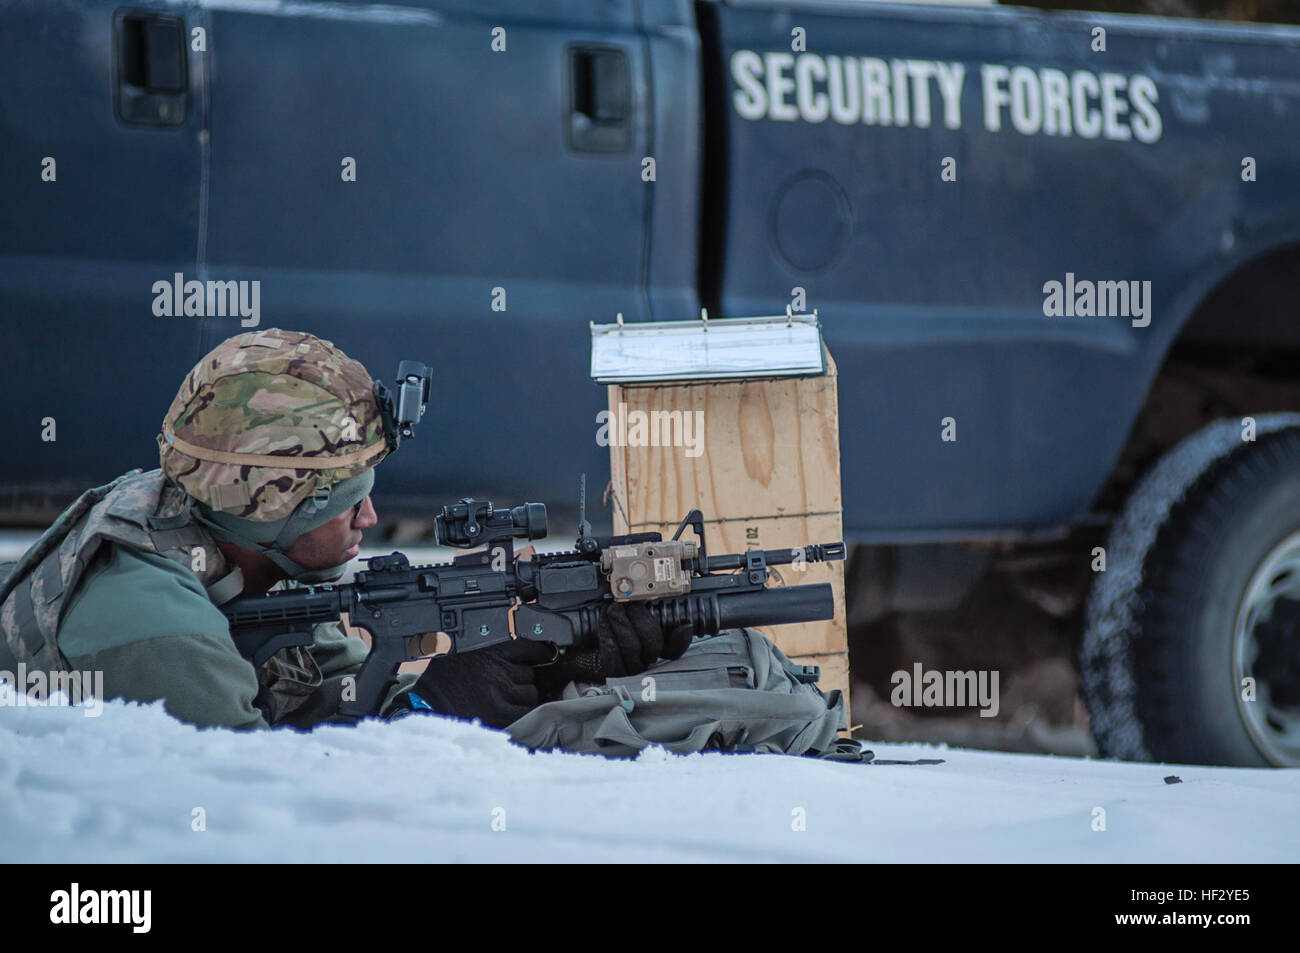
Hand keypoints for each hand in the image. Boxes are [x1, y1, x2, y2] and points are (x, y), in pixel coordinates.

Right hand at [411, 639, 554, 727]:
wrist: (424, 698)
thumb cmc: (444, 675)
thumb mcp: (471, 651)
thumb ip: (497, 652)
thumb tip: (533, 653)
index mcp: (491, 652)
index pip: (530, 649)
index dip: (540, 653)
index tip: (546, 655)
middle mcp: (498, 671)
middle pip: (530, 674)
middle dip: (522, 679)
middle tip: (505, 684)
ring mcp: (500, 694)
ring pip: (530, 694)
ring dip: (522, 697)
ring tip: (502, 699)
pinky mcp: (498, 715)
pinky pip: (524, 713)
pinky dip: (520, 713)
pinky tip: (507, 711)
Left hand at [559, 601, 693, 682]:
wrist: (577, 650)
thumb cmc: (606, 635)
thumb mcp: (632, 623)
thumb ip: (654, 622)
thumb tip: (685, 625)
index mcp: (654, 654)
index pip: (674, 652)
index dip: (680, 640)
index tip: (683, 624)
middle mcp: (644, 667)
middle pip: (652, 646)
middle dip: (641, 618)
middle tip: (630, 602)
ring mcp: (627, 672)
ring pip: (632, 647)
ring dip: (621, 622)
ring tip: (613, 607)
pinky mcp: (609, 673)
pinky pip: (612, 654)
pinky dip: (607, 632)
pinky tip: (604, 618)